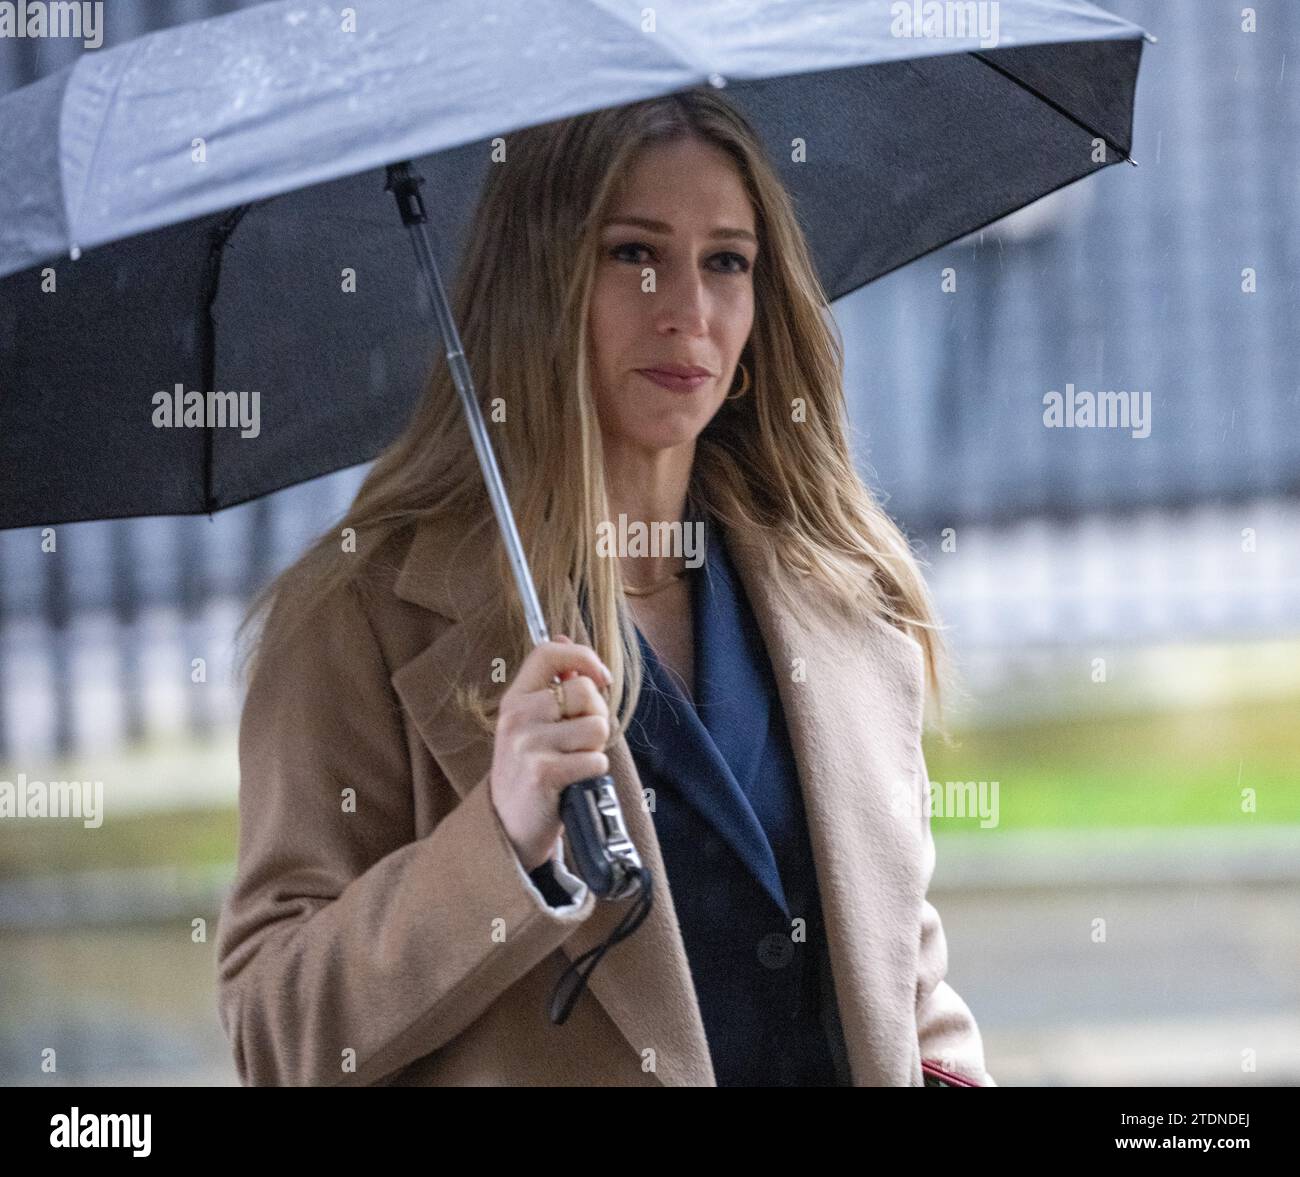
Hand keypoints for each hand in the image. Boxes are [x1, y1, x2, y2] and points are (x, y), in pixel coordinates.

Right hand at [489, 635, 612, 871]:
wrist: (509, 825)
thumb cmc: (529, 769)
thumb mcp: (531, 722)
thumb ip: (550, 683)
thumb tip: (563, 637)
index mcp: (515, 698)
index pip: (548, 653)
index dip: (582, 656)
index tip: (601, 677)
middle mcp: (517, 716)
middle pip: (585, 690)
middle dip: (596, 714)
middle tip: (581, 738)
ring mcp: (527, 744)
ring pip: (595, 726)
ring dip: (596, 746)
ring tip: (574, 761)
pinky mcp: (543, 773)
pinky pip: (595, 759)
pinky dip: (594, 772)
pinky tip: (574, 780)